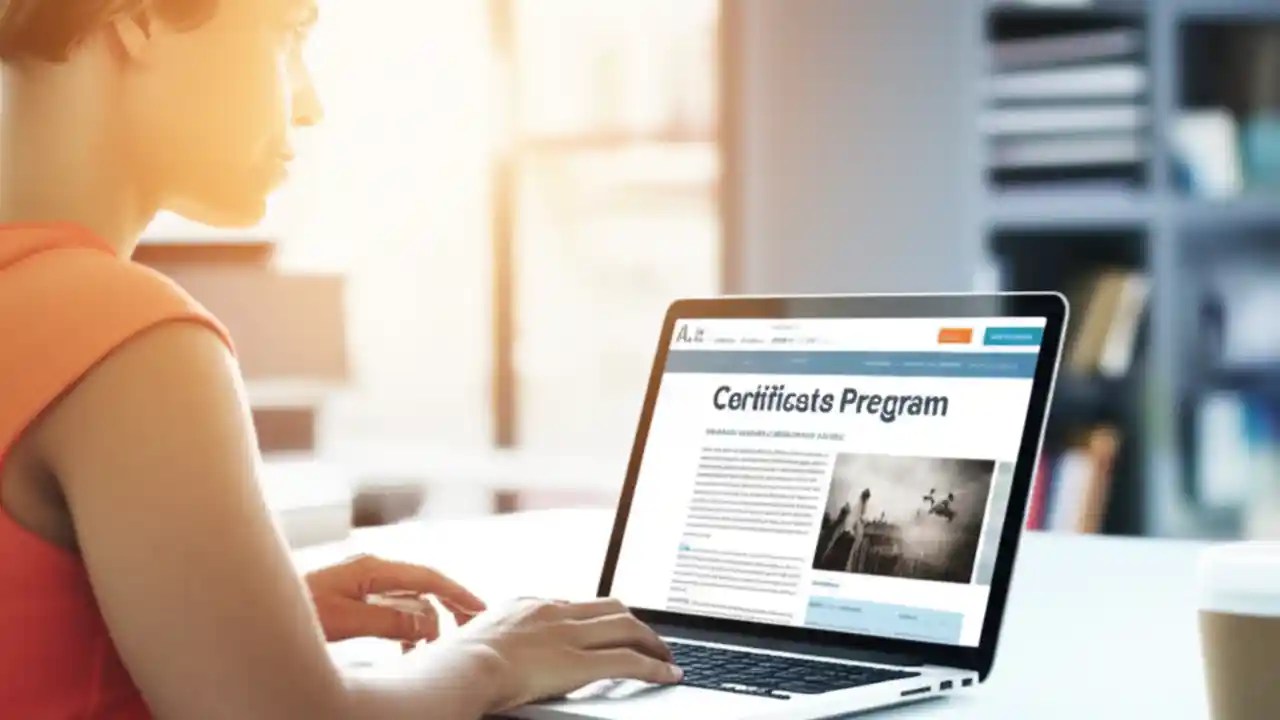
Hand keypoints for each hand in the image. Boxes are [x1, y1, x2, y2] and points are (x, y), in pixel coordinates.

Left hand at [305, 555, 485, 645]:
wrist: (253, 609)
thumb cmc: (294, 611)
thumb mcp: (345, 620)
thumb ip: (389, 619)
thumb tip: (427, 621)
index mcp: (372, 568)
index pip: (427, 577)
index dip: (457, 593)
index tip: (480, 609)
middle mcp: (370, 571)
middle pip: (421, 587)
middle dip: (447, 607)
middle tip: (470, 628)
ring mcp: (360, 584)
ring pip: (406, 601)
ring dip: (423, 623)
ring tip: (435, 648)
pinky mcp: (350, 599)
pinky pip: (389, 610)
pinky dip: (403, 627)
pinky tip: (406, 648)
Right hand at [433, 597, 682, 712]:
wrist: (459, 670)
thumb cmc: (451, 666)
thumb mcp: (468, 644)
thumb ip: (486, 645)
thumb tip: (475, 657)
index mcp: (524, 605)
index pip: (572, 605)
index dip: (593, 619)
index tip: (602, 629)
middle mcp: (552, 612)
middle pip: (608, 606)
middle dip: (633, 621)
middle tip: (648, 637)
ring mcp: (567, 633)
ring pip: (628, 626)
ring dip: (652, 641)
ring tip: (665, 656)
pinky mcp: (580, 660)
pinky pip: (630, 660)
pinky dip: (654, 667)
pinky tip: (667, 674)